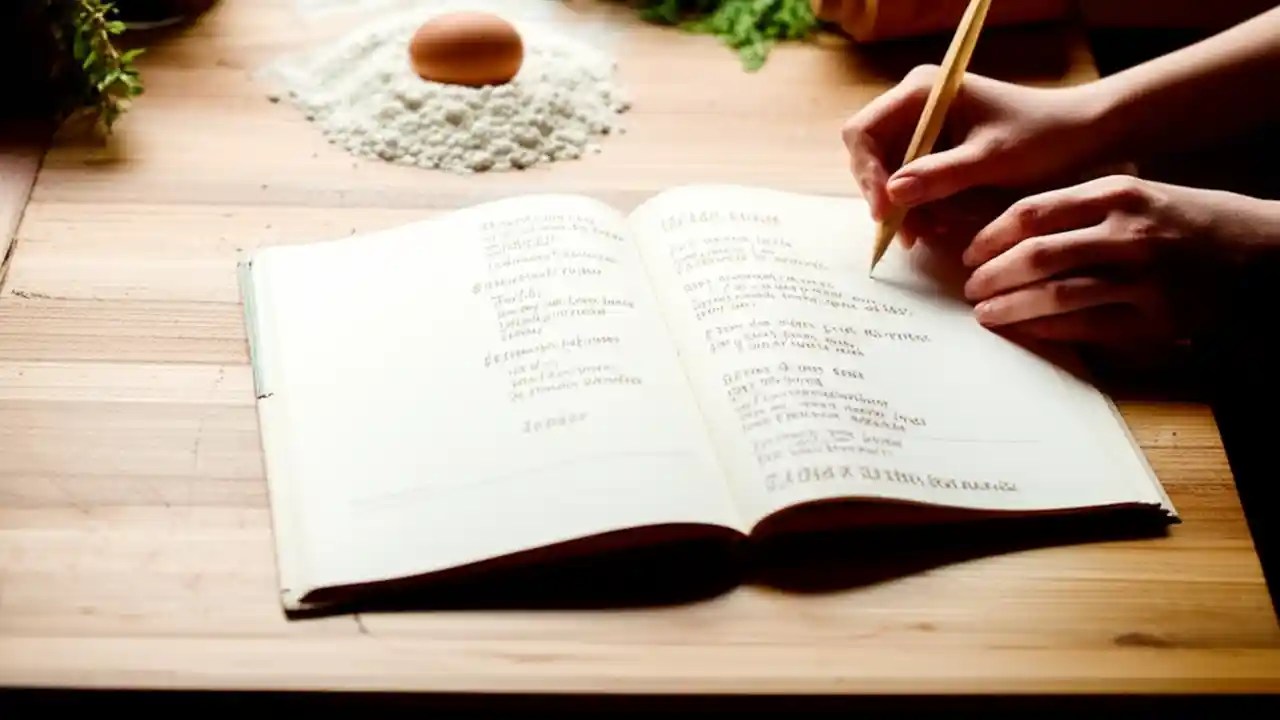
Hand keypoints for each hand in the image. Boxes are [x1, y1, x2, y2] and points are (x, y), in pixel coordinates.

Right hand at [842, 66, 1114, 246]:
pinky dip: (921, 207)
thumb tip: (891, 194)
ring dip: (905, 208)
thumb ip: (940, 174)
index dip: (867, 173)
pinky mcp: (938, 149)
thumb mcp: (991, 159)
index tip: (886, 210)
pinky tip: (940, 224)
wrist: (1084, 135)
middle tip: (909, 234)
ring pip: (890, 174)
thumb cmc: (1044, 137)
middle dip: (886, 197)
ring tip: (931, 233)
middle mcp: (916, 105)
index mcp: (923, 92)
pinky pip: (912, 182)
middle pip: (872, 155)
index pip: (864, 132)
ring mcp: (926, 128)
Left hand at [962, 175, 1279, 346]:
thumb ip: (1081, 208)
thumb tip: (1011, 230)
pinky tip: (1022, 328)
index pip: (1033, 211)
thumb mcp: (1138, 195)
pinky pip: (1085, 325)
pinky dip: (1046, 328)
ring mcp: (1143, 277)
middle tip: (969, 285)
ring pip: (1055, 294)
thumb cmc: (1187, 222)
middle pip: (1036, 254)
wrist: (1262, 253)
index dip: (991, 234)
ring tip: (984, 311)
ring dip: (1010, 306)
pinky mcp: (1155, 317)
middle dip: (992, 274)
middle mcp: (1128, 232)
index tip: (970, 251)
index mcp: (1118, 193)